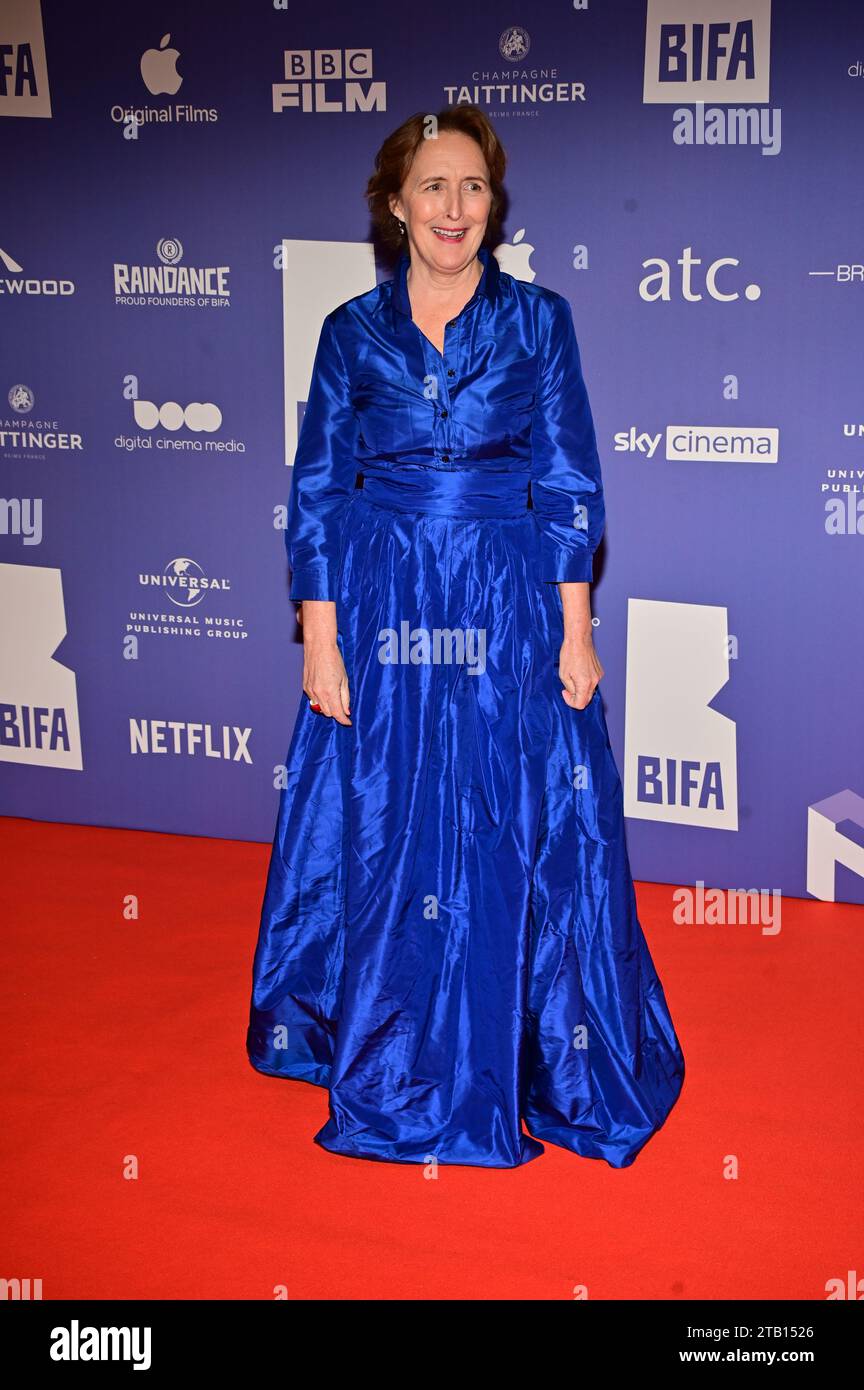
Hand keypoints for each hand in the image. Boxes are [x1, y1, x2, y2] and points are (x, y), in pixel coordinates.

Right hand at [298, 601, 351, 725]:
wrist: (318, 647)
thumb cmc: (334, 660)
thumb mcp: (344, 679)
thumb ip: (345, 697)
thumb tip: (347, 710)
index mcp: (330, 692)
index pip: (337, 714)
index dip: (343, 720)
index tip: (348, 722)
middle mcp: (318, 693)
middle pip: (328, 713)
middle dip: (336, 713)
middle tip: (343, 707)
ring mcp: (310, 691)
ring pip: (319, 707)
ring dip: (327, 707)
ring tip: (334, 698)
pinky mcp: (305, 687)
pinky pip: (313, 700)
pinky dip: (320, 700)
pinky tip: (325, 691)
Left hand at [559, 633, 603, 710]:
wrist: (579, 640)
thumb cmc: (570, 653)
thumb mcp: (563, 674)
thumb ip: (569, 688)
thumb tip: (573, 693)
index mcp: (585, 683)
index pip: (581, 704)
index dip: (571, 702)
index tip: (565, 694)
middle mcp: (594, 681)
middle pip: (587, 698)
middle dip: (576, 696)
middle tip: (567, 688)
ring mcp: (599, 676)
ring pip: (590, 690)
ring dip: (581, 688)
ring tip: (573, 677)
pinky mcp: (600, 671)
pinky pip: (592, 682)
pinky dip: (585, 682)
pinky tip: (579, 672)